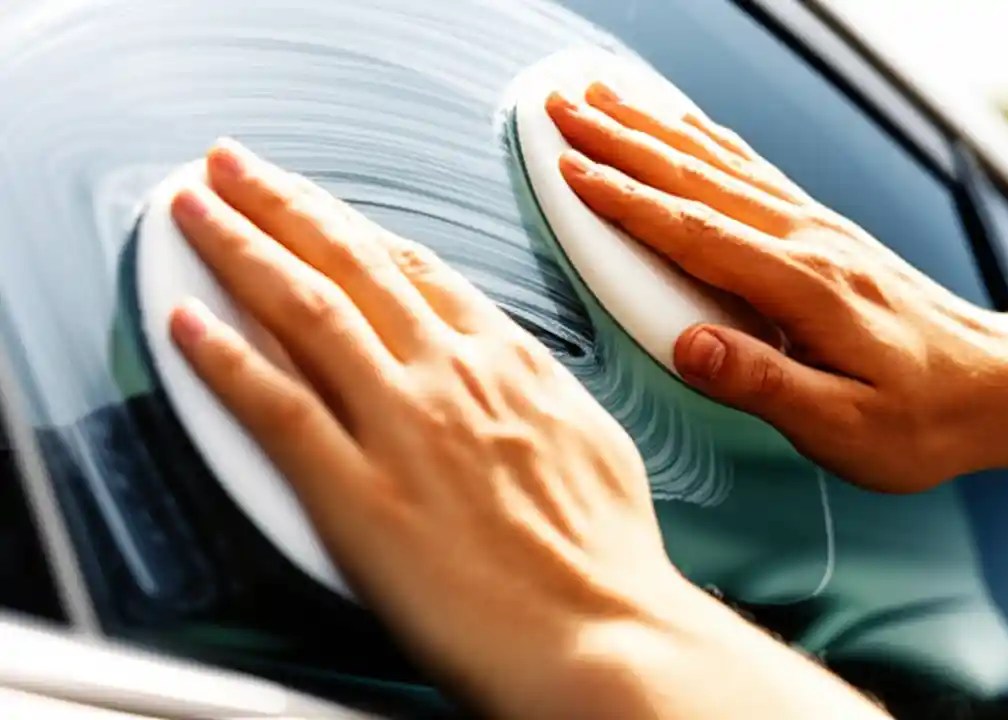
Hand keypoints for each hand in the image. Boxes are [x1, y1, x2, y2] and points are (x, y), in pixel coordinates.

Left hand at [166, 139, 685, 715]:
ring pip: (305, 308)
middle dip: (284, 201)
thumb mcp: (593, 443)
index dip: (357, 227)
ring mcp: (402, 427)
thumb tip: (520, 378)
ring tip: (196, 204)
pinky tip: (186, 321)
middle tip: (236, 164)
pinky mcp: (357, 493)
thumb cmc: (608, 558)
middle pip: (351, 261)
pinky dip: (222, 357)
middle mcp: (451, 375)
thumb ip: (541, 397)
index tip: (323, 206)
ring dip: (240, 244)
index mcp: (510, 363)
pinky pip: (274, 406)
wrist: (605, 632)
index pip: (416, 269)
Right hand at [547, 83, 1007, 492]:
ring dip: (656, 127)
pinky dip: (711, 140)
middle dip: (623, 139)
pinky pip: (756, 170)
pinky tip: (688, 124)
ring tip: (606, 95)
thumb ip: (764, 384)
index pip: (696, 232)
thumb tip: (690, 346)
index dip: (626, 200)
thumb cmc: (923, 418)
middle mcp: (809, 242)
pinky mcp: (827, 232)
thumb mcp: (845, 427)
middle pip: (698, 178)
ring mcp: (819, 229)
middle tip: (563, 106)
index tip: (570, 167)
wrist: (997, 384)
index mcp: (804, 287)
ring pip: (721, 163)